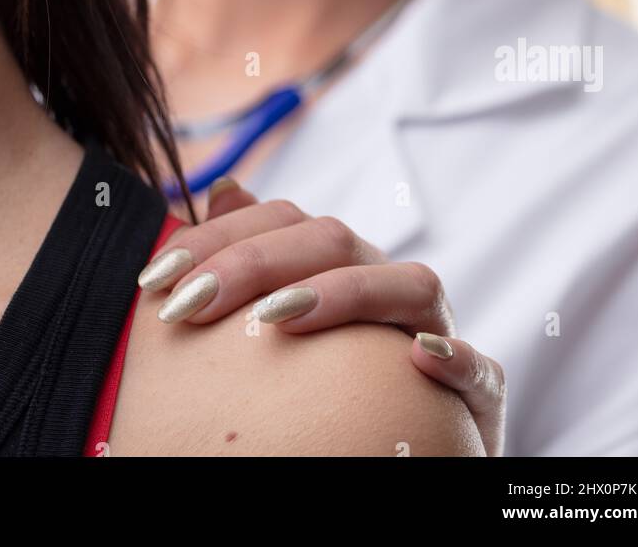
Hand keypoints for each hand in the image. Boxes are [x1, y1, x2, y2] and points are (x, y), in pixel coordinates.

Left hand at [139, 177, 505, 455]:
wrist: (403, 451)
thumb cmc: (334, 388)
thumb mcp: (289, 322)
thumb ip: (258, 257)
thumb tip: (222, 188)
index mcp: (343, 266)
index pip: (284, 221)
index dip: (219, 238)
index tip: (155, 277)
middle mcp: (392, 287)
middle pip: (336, 241)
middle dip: (256, 262)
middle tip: (189, 303)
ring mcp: (439, 333)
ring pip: (414, 285)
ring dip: (345, 294)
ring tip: (275, 318)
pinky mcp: (481, 395)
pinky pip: (482, 370)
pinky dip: (455, 358)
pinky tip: (417, 357)